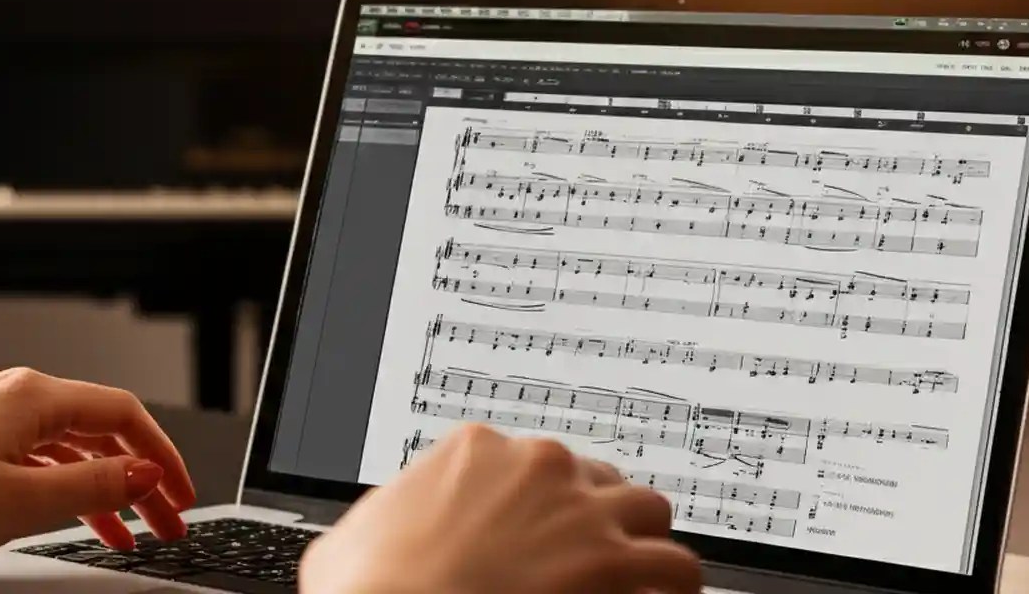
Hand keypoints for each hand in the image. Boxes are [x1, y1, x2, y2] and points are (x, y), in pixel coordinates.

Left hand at [0, 366, 195, 557]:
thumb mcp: (22, 501)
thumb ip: (94, 486)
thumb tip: (144, 474)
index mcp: (30, 395)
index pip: (124, 415)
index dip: (162, 456)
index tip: (182, 494)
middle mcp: (7, 391)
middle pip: (96, 431)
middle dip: (136, 479)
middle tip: (165, 521)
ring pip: (61, 446)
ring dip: (98, 487)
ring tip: (123, 533)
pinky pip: (27, 453)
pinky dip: (55, 483)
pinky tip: (67, 513)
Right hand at [300, 424, 700, 593]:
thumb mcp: (353, 537)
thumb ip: (391, 513)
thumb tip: (385, 528)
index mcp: (477, 450)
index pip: (533, 463)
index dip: (542, 503)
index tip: (541, 532)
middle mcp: (539, 466)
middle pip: (596, 477)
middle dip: (595, 516)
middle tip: (589, 556)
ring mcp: (581, 511)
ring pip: (647, 509)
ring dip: (644, 544)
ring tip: (643, 579)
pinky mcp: (613, 562)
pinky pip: (675, 566)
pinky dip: (675, 587)